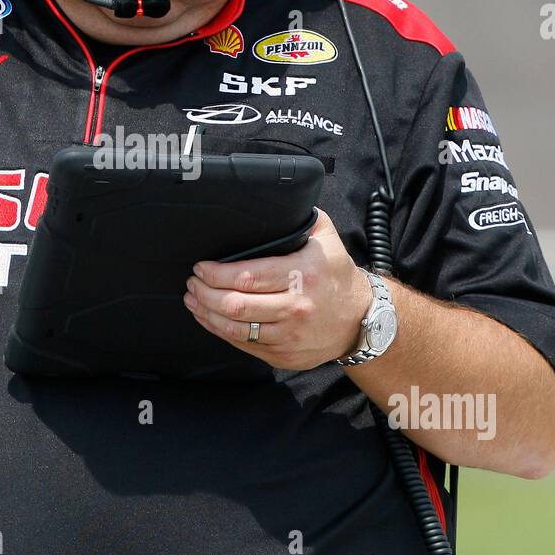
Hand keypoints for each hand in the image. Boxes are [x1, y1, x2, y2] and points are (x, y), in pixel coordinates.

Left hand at [183, 208, 372, 370]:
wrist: (361, 319)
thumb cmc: (337, 274)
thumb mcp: (326, 238)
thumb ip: (300, 217)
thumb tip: (274, 199)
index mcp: (302, 274)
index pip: (248, 276)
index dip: (216, 274)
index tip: (201, 267)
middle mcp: (296, 307)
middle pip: (236, 305)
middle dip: (205, 293)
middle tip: (193, 283)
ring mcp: (289, 335)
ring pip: (235, 329)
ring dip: (206, 314)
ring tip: (194, 300)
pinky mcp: (284, 355)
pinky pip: (244, 345)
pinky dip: (220, 331)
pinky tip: (210, 319)